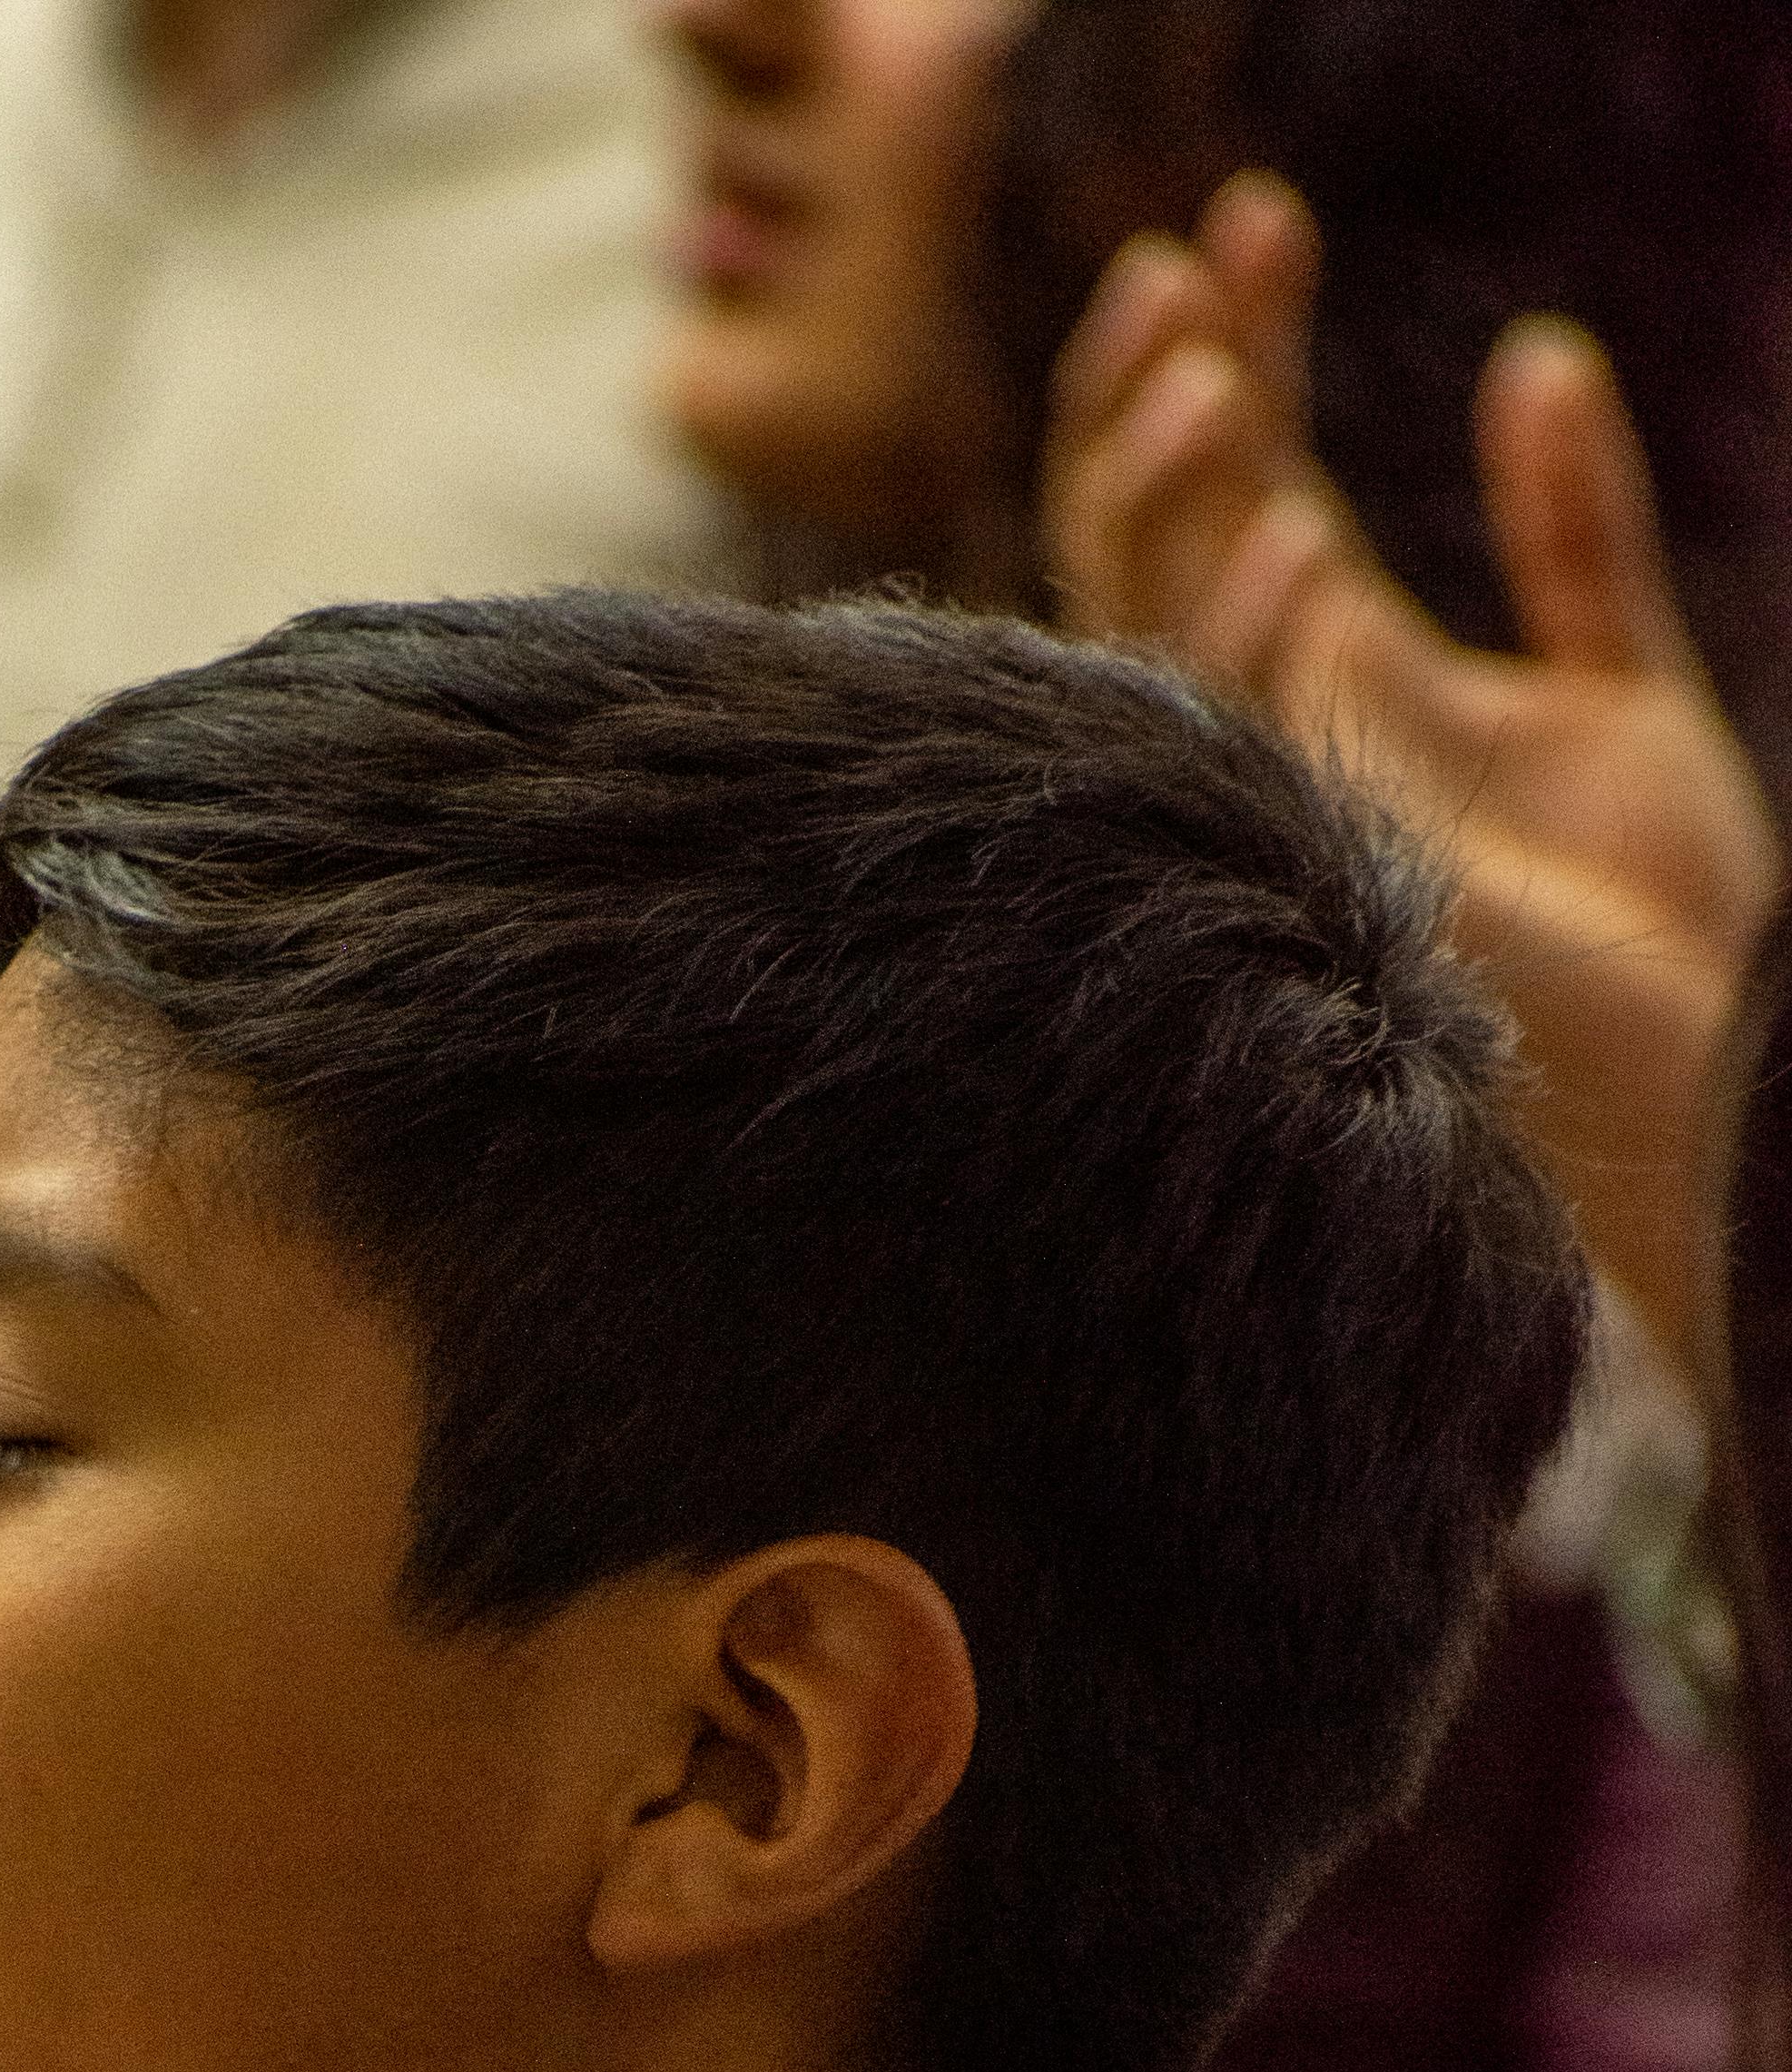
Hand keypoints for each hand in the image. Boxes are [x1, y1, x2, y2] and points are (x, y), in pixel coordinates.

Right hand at [1045, 175, 1781, 1362]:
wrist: (1690, 1100)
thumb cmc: (1660, 940)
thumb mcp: (1623, 687)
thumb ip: (1576, 531)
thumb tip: (1535, 354)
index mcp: (1336, 686)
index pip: (1230, 485)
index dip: (1229, 348)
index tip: (1254, 219)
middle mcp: (1272, 738)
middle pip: (1143, 535)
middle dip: (1145, 389)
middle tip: (1188, 256)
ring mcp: (1269, 803)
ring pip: (1132, 622)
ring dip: (1151, 484)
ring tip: (1200, 343)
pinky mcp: (1299, 870)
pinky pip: (1215, 739)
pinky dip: (1239, 633)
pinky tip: (1290, 532)